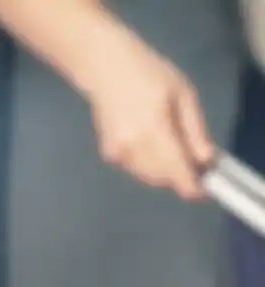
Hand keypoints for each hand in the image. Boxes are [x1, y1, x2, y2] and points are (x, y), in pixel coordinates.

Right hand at [82, 33, 215, 200]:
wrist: (106, 70)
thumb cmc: (149, 75)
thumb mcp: (184, 95)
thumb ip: (195, 131)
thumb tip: (205, 160)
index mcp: (153, 132)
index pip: (176, 173)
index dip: (192, 187)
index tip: (203, 189)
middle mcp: (132, 150)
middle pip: (163, 179)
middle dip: (180, 175)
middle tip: (193, 157)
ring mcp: (118, 155)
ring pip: (150, 178)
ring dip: (165, 172)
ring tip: (173, 147)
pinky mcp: (110, 155)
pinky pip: (137, 170)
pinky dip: (150, 166)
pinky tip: (152, 144)